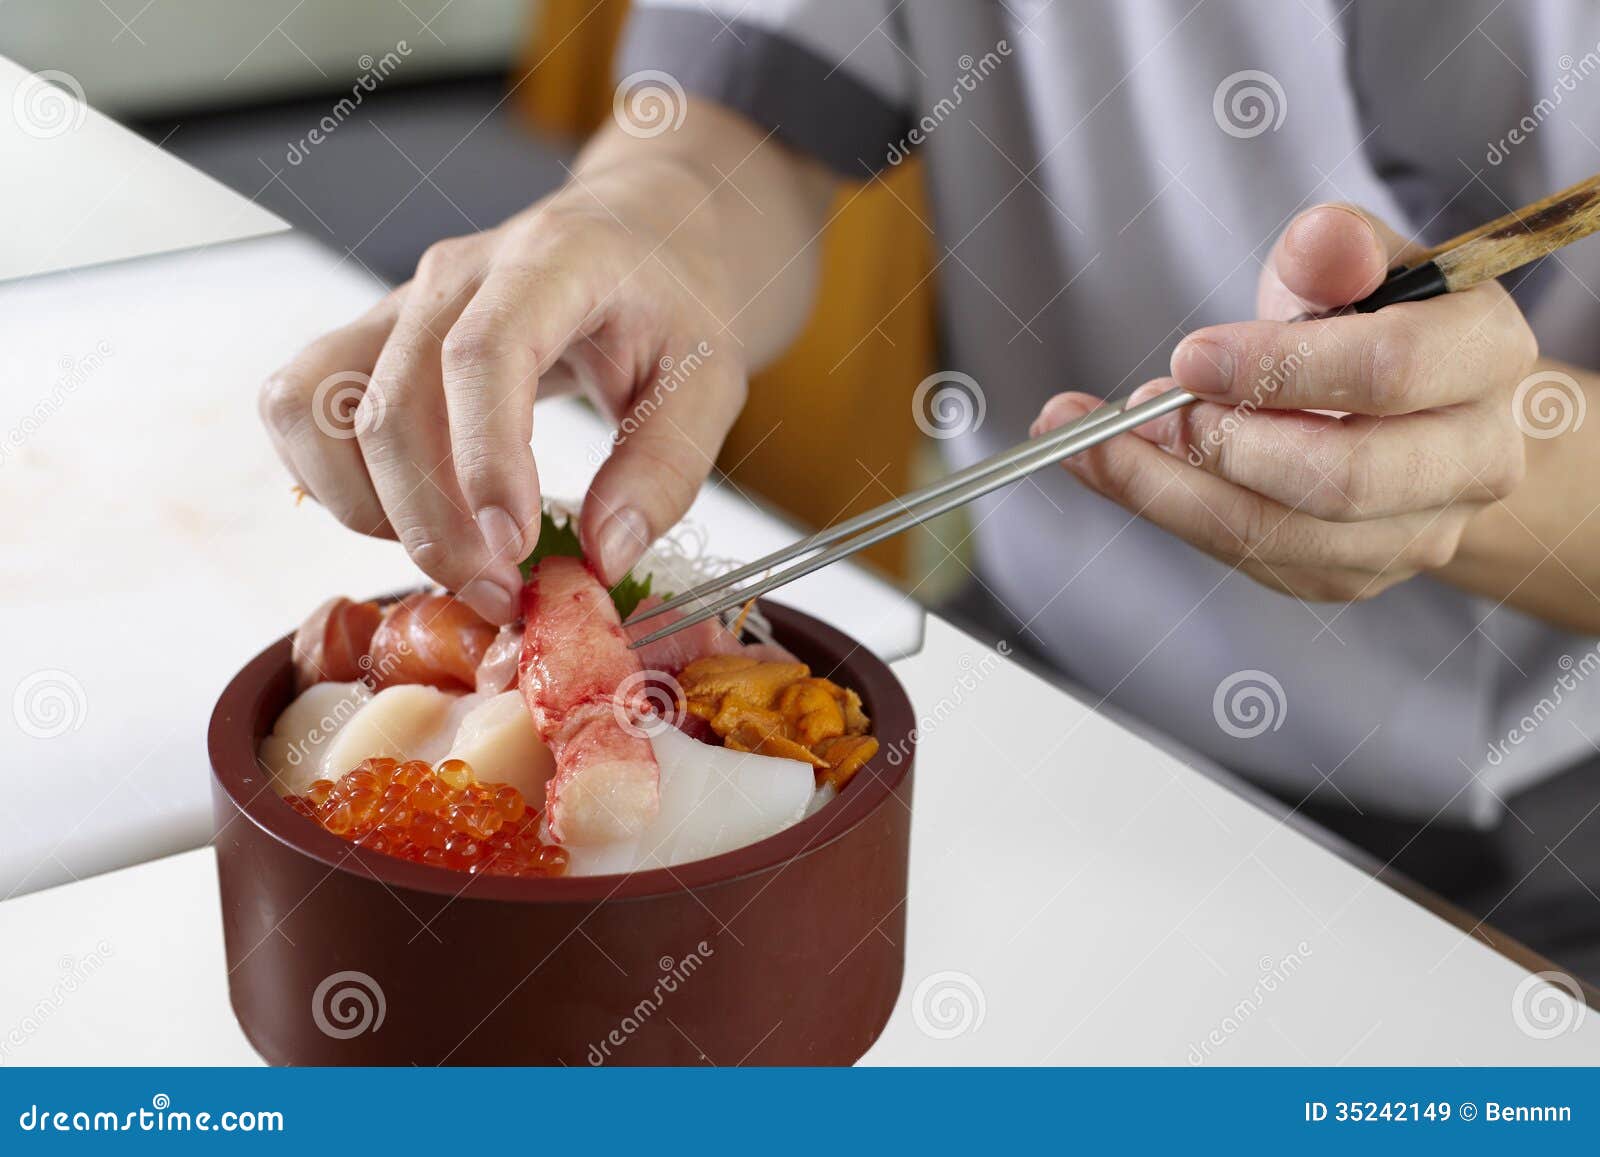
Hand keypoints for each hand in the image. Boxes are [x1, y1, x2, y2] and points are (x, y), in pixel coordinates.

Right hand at [259, 158, 748, 623]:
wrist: (641, 236)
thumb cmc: (675, 305)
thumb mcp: (712, 383)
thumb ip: (664, 470)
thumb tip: (602, 557)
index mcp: (553, 262)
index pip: (485, 352)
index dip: (484, 456)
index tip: (511, 545)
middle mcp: (456, 274)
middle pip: (392, 402)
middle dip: (432, 523)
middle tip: (497, 593)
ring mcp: (399, 303)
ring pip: (319, 405)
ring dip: (368, 507)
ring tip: (451, 554)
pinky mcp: (369, 337)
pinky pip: (299, 409)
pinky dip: (330, 481)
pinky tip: (404, 515)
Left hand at [1033, 203, 1537, 602]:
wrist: (1416, 411)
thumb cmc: (1378, 322)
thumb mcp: (1361, 263)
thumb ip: (1337, 247)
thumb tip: (1319, 239)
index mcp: (1486, 357)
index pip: (1389, 370)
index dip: (1278, 366)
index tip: (1189, 354)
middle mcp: (1472, 460)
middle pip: (1341, 479)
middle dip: (1224, 443)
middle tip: (1148, 406)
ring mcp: (1417, 532)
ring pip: (1282, 536)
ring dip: (1172, 488)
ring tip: (1104, 439)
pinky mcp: (1352, 574)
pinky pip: (1250, 559)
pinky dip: (1170, 512)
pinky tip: (1118, 468)